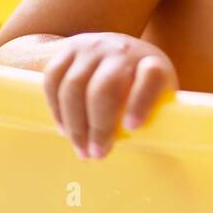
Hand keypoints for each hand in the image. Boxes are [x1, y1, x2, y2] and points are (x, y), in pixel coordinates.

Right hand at [43, 32, 177, 159]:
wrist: (121, 50)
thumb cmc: (142, 86)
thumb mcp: (157, 96)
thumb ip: (154, 119)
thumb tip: (159, 165)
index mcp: (152, 62)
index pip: (151, 76)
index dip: (142, 101)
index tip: (132, 128)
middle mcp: (123, 50)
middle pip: (104, 88)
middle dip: (98, 126)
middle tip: (98, 153)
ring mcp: (94, 46)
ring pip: (74, 86)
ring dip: (74, 124)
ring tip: (81, 148)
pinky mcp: (69, 48)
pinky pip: (53, 79)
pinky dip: (55, 108)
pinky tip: (64, 128)